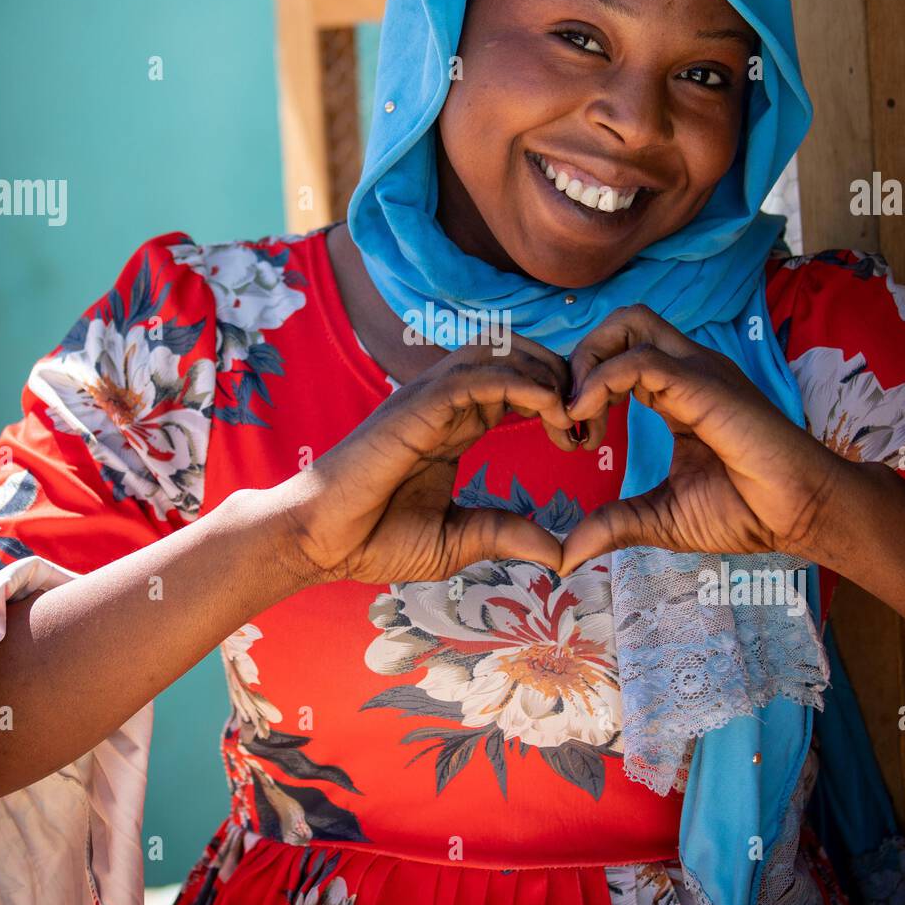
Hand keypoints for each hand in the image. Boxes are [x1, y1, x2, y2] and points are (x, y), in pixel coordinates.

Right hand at [272, 338, 574, 585]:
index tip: (582, 438)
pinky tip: (549, 411)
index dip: (556, 398)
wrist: (318, 542)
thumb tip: (560, 553)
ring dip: (544, 373)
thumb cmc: (374, 540)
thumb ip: (505, 534)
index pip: (515, 382)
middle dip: (559, 376)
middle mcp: (443, 402)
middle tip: (587, 422)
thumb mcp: (457, 540)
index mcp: (454, 424)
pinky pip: (475, 376)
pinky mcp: (415, 408)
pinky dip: (520, 383)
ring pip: (497, 351)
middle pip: (513, 353)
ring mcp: (427, 399)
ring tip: (571, 415)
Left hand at [554, 304, 846, 574]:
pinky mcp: (704, 384)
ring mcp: (698, 371)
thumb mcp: (660, 518)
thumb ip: (613, 524)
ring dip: (587, 362)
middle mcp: (687, 370)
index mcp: (678, 392)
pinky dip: (602, 379)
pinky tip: (588, 417)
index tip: (572, 436)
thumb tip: (565, 554)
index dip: (583, 384)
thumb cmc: (747, 512)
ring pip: (629, 324)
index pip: (619, 354)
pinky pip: (641, 359)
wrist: (803, 515)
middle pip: (622, 323)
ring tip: (577, 416)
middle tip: (568, 416)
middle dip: (580, 358)